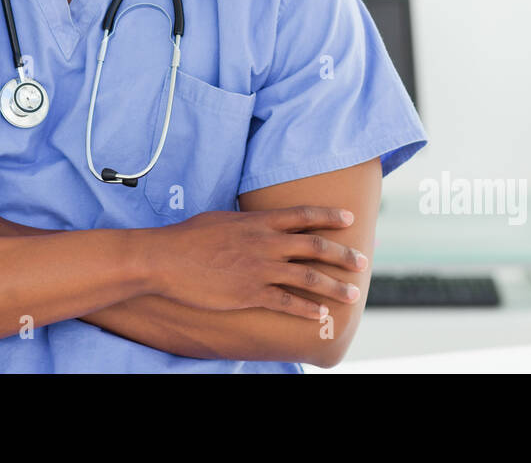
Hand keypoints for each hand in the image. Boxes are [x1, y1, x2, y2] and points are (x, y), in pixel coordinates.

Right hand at [145, 206, 367, 318]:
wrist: (167, 259)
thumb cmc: (189, 237)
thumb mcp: (222, 219)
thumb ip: (247, 222)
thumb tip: (257, 222)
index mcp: (259, 222)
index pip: (303, 215)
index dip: (329, 216)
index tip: (349, 219)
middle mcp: (266, 243)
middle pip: (315, 246)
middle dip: (342, 254)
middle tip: (363, 260)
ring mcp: (260, 269)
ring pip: (308, 276)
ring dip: (334, 285)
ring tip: (352, 293)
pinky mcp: (250, 293)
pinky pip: (287, 302)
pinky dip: (307, 309)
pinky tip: (321, 315)